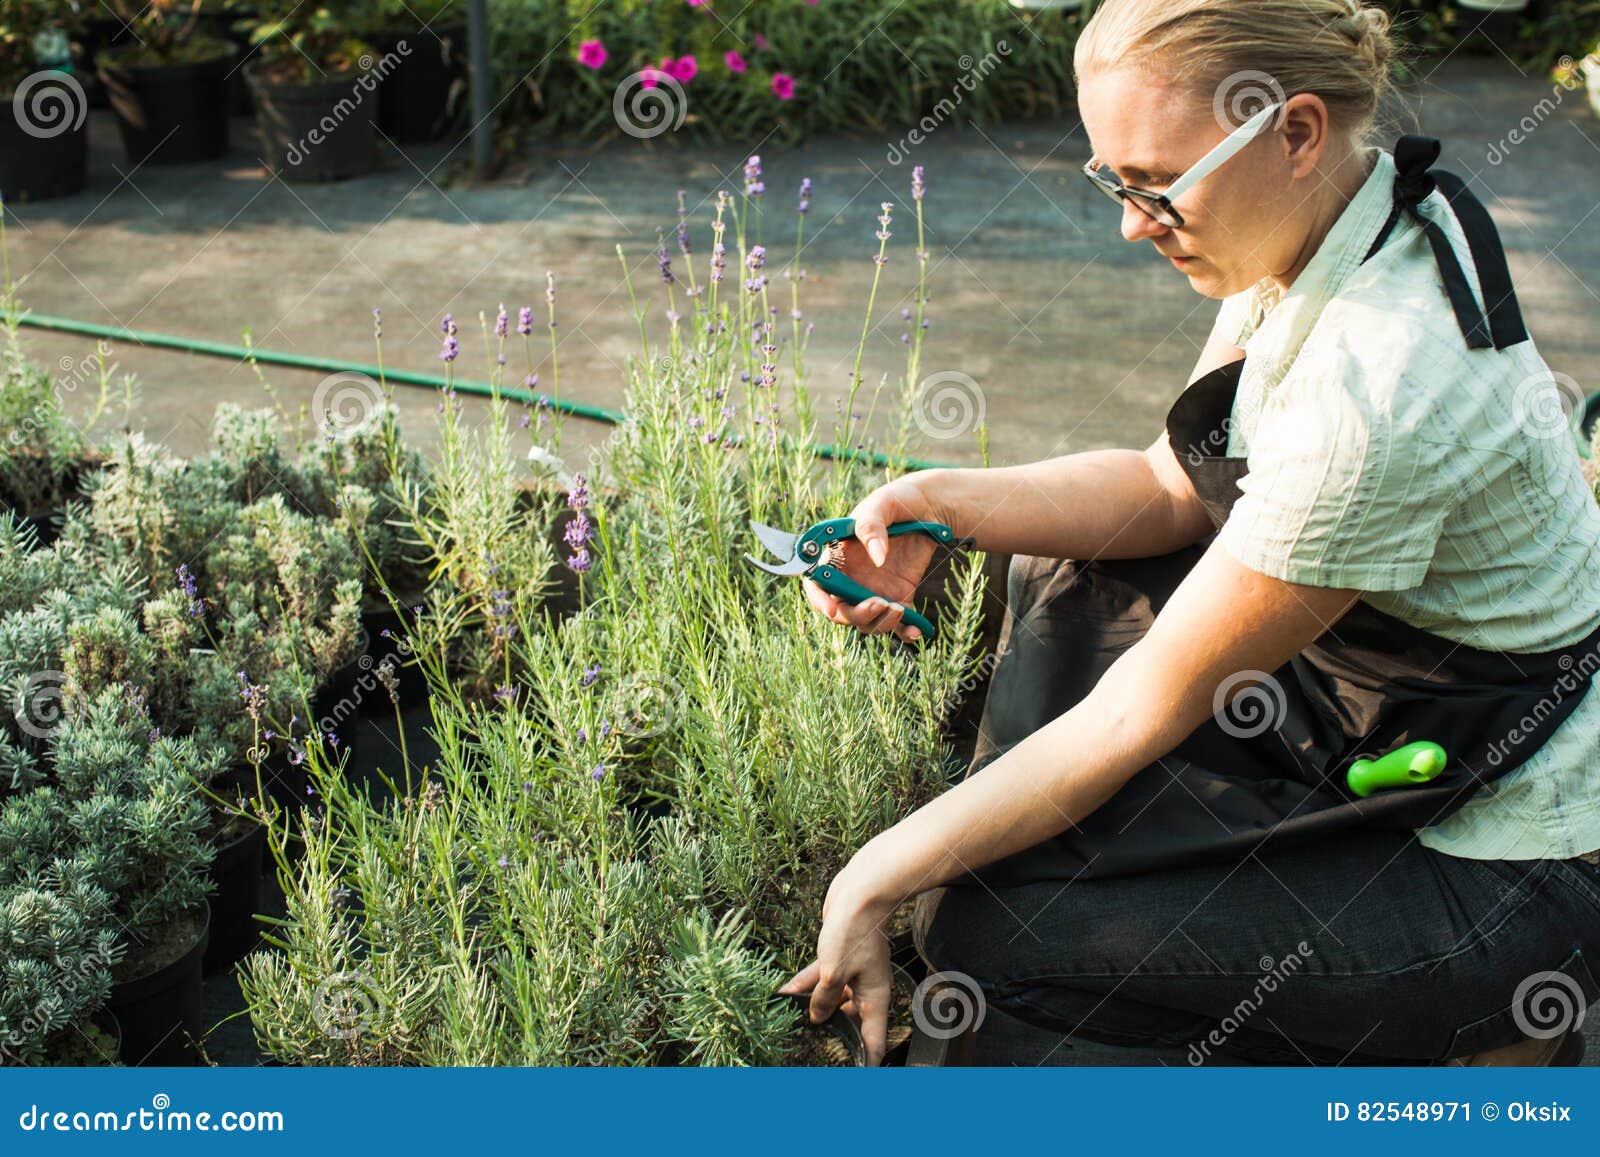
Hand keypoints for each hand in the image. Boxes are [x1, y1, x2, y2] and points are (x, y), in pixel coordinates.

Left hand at [777, 868, 896, 1065]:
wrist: (861, 892)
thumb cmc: (854, 932)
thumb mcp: (833, 971)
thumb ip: (822, 999)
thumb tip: (815, 1019)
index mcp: (874, 998)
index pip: (874, 1040)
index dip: (867, 1063)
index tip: (856, 1078)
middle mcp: (866, 988)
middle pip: (852, 1021)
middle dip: (835, 1036)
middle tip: (817, 1053)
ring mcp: (853, 971)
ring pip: (832, 998)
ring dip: (813, 1007)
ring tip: (792, 1023)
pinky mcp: (840, 956)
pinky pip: (822, 978)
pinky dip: (806, 984)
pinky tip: (785, 991)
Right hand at [802, 475, 950, 642]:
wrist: (929, 507)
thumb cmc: (897, 501)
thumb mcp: (883, 504)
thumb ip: (872, 526)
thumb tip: (877, 558)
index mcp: (838, 556)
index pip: (817, 585)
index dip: (820, 600)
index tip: (833, 608)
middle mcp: (852, 578)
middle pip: (842, 611)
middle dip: (857, 615)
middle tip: (880, 604)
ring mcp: (874, 590)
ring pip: (867, 622)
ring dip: (880, 623)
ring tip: (900, 610)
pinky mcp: (898, 597)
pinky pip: (897, 623)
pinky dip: (905, 632)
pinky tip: (917, 631)